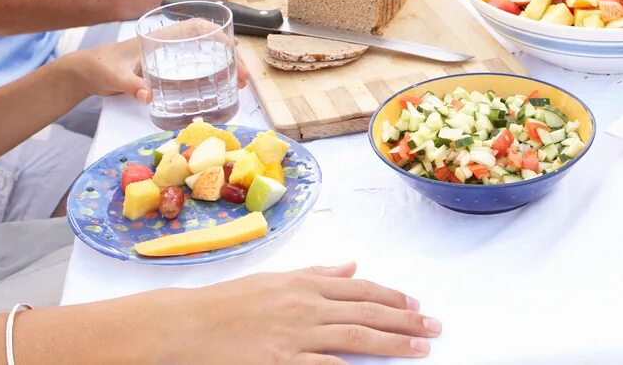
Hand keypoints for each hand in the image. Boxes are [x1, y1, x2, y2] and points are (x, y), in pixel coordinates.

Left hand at [61, 30, 251, 100]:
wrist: (82, 74)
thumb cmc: (96, 67)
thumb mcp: (113, 76)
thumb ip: (130, 85)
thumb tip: (149, 96)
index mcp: (158, 37)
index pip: (194, 27)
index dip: (217, 33)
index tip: (233, 49)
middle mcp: (165, 44)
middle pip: (206, 42)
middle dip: (230, 56)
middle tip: (245, 77)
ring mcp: (165, 57)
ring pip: (203, 55)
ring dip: (224, 65)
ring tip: (240, 82)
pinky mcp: (162, 70)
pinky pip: (193, 68)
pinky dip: (210, 75)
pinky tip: (219, 87)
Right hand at [157, 262, 437, 363]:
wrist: (188, 324)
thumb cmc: (228, 303)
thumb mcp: (275, 279)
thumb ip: (316, 274)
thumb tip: (351, 267)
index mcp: (305, 283)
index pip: (361, 290)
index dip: (393, 297)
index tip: (416, 305)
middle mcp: (306, 306)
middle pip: (367, 312)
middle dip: (406, 320)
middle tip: (435, 327)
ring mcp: (295, 335)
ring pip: (356, 337)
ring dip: (393, 343)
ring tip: (422, 349)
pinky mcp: (282, 362)